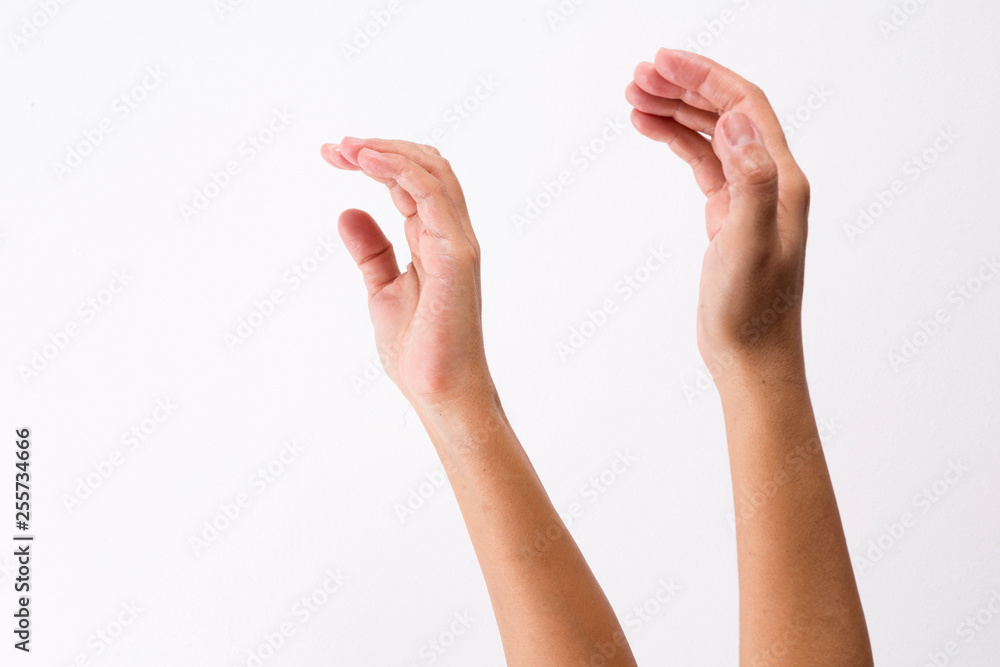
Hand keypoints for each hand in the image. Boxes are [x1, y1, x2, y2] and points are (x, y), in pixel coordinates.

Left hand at [320, 138, 493, 411]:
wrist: (439, 391)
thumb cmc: (420, 350)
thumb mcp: (382, 290)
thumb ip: (372, 251)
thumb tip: (349, 213)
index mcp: (435, 241)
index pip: (410, 183)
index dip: (374, 161)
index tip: (333, 154)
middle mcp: (451, 234)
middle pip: (426, 167)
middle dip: (380, 148)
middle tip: (335, 147)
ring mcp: (457, 243)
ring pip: (432, 172)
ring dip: (387, 151)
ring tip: (347, 147)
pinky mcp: (456, 256)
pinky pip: (431, 196)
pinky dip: (399, 169)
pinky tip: (367, 161)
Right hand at [626, 49, 811, 379]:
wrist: (751, 357)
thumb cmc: (752, 313)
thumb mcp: (748, 246)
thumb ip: (750, 181)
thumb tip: (736, 121)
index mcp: (781, 179)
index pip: (744, 106)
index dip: (704, 76)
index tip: (662, 60)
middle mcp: (768, 179)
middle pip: (725, 111)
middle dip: (683, 86)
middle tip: (638, 75)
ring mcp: (747, 196)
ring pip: (709, 134)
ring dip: (675, 110)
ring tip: (633, 97)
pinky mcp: (727, 215)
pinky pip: (700, 162)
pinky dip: (675, 140)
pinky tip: (649, 129)